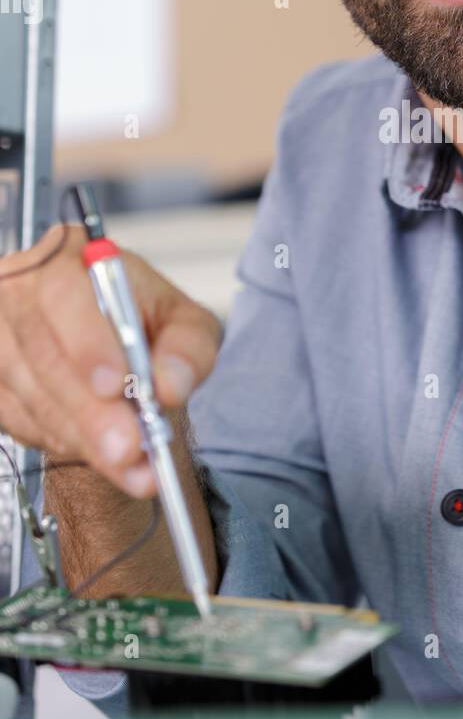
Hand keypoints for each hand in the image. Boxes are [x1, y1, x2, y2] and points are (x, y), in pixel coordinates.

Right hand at [0, 223, 222, 496]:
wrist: (117, 348)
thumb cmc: (145, 322)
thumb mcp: (185, 324)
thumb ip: (187, 349)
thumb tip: (170, 384)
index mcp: (70, 255)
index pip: (65, 293)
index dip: (87, 342)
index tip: (117, 384)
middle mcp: (22, 289)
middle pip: (43, 352)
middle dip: (90, 409)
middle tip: (128, 447)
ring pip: (30, 394)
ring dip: (82, 435)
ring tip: (130, 463)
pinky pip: (19, 419)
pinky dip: (63, 441)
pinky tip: (96, 448)